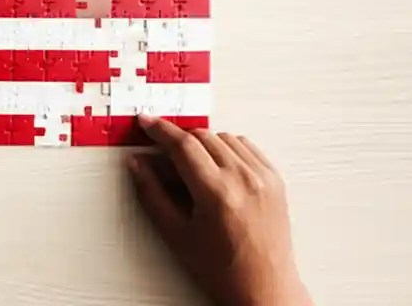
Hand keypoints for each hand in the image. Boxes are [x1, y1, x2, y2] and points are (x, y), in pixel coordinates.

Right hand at [128, 116, 310, 305]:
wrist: (264, 289)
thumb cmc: (223, 270)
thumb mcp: (176, 234)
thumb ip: (152, 193)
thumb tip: (137, 164)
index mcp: (217, 193)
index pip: (182, 145)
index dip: (159, 130)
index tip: (146, 122)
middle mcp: (244, 180)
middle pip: (202, 137)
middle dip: (178, 140)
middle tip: (162, 155)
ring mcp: (263, 178)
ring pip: (224, 137)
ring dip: (203, 144)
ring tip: (192, 169)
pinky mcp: (275, 180)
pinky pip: (246, 146)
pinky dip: (227, 149)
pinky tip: (216, 168)